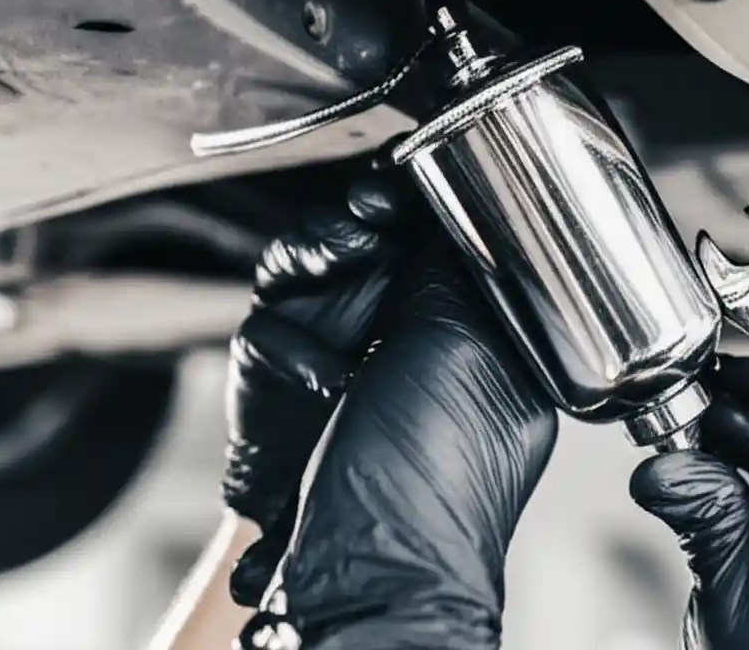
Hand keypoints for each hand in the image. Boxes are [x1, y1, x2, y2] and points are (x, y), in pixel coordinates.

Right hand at [237, 226, 558, 648]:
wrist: (364, 572)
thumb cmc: (435, 480)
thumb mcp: (466, 354)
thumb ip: (453, 275)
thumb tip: (456, 206)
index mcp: (478, 338)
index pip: (447, 246)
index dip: (428, 207)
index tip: (416, 176)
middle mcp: (410, 346)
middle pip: (376, 249)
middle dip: (369, 217)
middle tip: (372, 205)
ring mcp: (344, 366)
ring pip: (315, 275)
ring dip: (323, 252)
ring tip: (343, 247)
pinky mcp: (286, 390)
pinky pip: (271, 330)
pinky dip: (289, 343)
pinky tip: (324, 381)